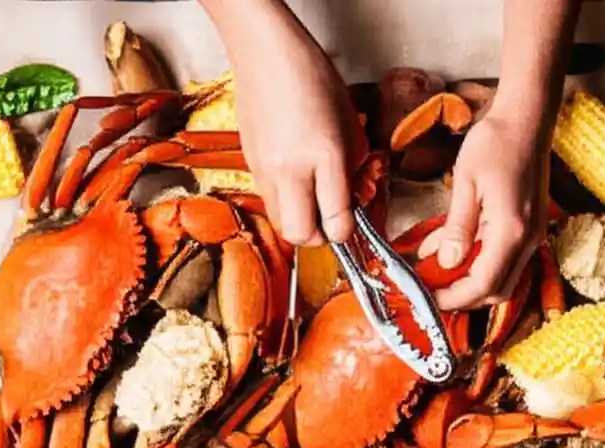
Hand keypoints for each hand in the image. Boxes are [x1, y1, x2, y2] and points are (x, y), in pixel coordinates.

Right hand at [203, 0, 363, 246]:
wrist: (267, 54)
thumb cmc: (313, 77)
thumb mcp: (350, 124)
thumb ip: (355, 166)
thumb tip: (353, 198)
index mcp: (325, 156)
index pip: (337, 222)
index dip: (348, 231)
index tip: (352, 223)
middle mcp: (291, 169)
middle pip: (302, 235)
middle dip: (320, 237)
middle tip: (331, 221)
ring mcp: (265, 169)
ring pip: (282, 223)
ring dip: (301, 220)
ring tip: (314, 198)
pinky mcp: (250, 165)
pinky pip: (269, 200)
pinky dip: (286, 201)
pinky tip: (296, 178)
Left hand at [419, 110, 550, 309]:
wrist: (527, 120)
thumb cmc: (495, 143)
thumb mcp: (466, 183)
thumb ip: (457, 227)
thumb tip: (446, 262)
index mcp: (512, 231)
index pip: (484, 283)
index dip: (455, 298)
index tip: (429, 299)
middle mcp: (529, 239)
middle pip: (497, 290)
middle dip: (464, 297)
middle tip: (431, 291)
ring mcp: (533, 235)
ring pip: (504, 278)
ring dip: (472, 283)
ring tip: (438, 275)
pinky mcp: (530, 227)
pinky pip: (506, 259)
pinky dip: (481, 263)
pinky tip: (453, 252)